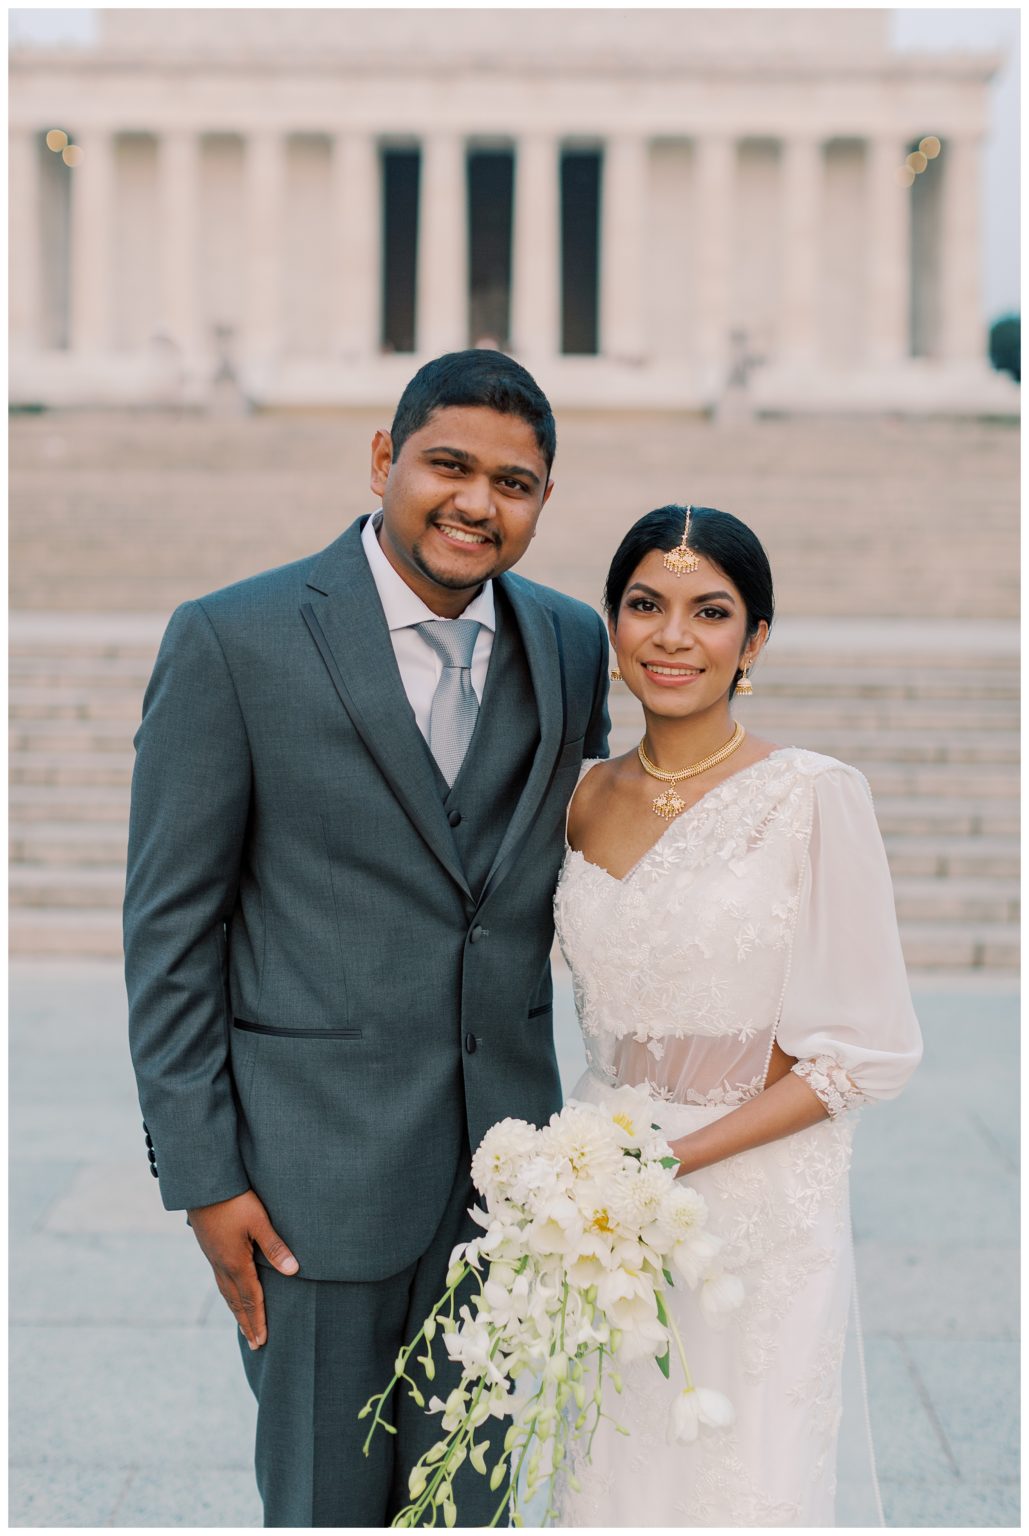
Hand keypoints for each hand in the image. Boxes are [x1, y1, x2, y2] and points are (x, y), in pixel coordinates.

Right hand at [187, 1189, 298, 1348]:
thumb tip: (293, 1271)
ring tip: (243, 1325)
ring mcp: (213, 1258)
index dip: (258, 1320)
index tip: (262, 1341)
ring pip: (226, 1292)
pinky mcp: (209, 1248)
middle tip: (254, 1344)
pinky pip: (220, 1279)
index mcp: (236, 1264)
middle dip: (247, 1323)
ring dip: (236, 1310)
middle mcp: (222, 1266)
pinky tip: (230, 1291)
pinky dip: (228, 1294)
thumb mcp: (259, 1221)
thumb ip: (275, 1247)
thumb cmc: (234, 1201)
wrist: (202, 1185)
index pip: (251, 1299)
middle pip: (236, 1301)